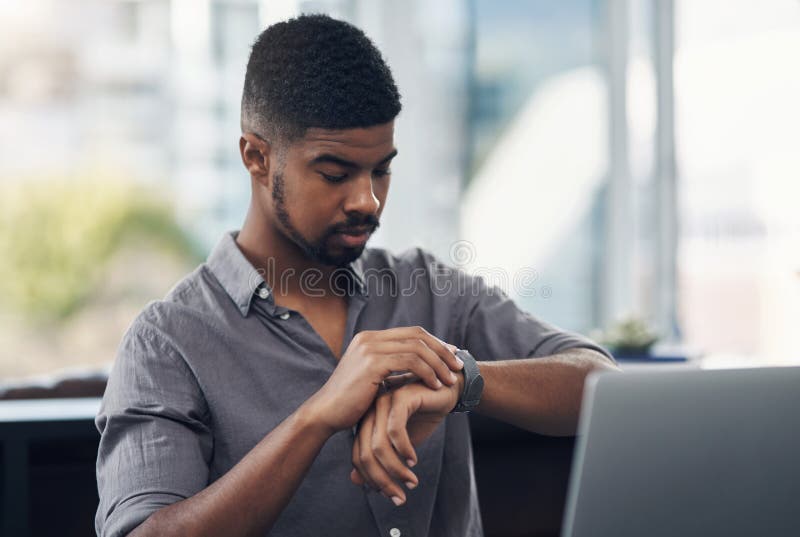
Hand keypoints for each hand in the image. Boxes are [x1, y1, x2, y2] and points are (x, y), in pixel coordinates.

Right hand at [304, 327, 462, 433]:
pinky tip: (436, 386)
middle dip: (442, 350)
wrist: (325, 414)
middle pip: (418, 335)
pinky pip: (410, 362)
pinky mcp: (373, 363)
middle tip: (458, 366)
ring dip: (439, 363)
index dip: (435, 343)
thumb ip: (388, 367)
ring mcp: (370, 348)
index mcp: (370, 338)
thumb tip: (411, 367)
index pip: (412, 333)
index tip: (452, 356)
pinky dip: (428, 372)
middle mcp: (370, 338)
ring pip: (417, 348)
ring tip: (451, 380)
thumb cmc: (349, 402)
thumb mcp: (370, 379)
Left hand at [349, 373, 463, 504]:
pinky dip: (404, 450)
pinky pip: (395, 430)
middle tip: (399, 497)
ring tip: (411, 481)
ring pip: (379, 445)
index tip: (389, 495)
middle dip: (382, 480)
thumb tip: (354, 481)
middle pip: (365, 453)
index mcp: (367, 420)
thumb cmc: (424, 415)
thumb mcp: (401, 443)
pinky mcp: (400, 397)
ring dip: (395, 469)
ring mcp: (383, 402)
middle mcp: (370, 410)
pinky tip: (414, 460)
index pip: (358, 456)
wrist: (449, 390)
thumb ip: (381, 459)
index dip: (371, 479)